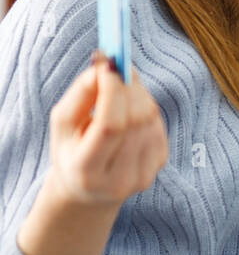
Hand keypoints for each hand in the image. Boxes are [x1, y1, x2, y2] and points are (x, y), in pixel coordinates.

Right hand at [45, 50, 169, 207]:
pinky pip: (158, 126)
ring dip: (138, 95)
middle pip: (135, 121)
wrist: (88, 188)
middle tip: (118, 67)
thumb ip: (80, 95)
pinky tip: (130, 109)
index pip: (110, 127)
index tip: (108, 67)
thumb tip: (104, 66)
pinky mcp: (158, 167)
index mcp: (86, 170)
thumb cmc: (71, 149)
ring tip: (120, 89)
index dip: (112, 93)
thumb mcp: (63, 125)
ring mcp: (142, 176)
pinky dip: (146, 109)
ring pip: (150, 120)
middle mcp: (118, 179)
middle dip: (128, 88)